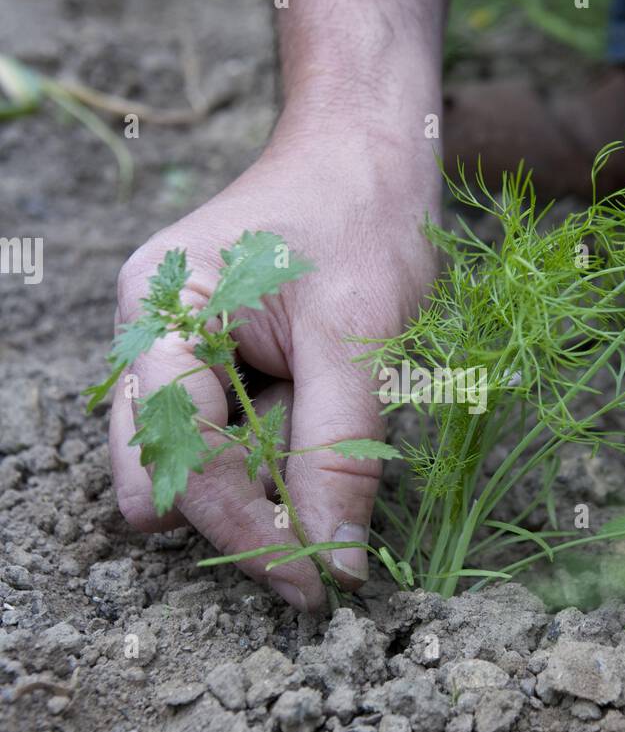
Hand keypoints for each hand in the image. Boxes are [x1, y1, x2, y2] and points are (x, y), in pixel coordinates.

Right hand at [110, 105, 440, 609]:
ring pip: (207, 467)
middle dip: (248, 511)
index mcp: (158, 315)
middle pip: (173, 474)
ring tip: (335, 430)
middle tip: (329, 538)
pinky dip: (281, 454)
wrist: (368, 147)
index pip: (177, 457)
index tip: (315, 584)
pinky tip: (322, 417)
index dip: (243, 528)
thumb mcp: (357, 337)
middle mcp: (148, 340)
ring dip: (270, 480)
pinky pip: (236, 441)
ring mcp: (176, 354)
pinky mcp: (213, 366)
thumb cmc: (362, 217)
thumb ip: (339, 452)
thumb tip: (335, 565)